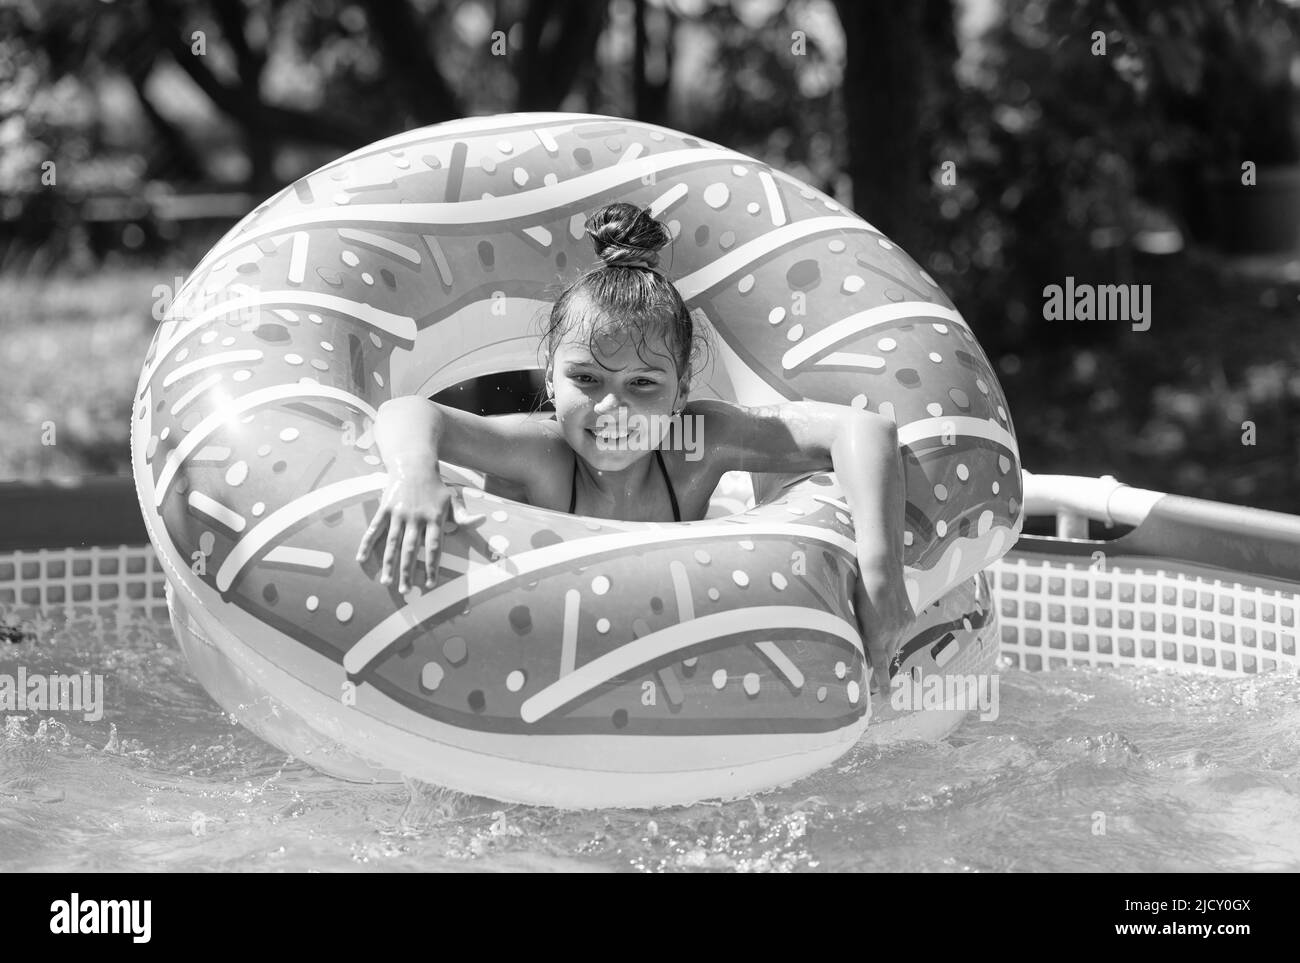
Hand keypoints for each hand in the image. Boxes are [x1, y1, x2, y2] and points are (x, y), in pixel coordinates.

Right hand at [355, 469, 486, 593]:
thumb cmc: (436, 486)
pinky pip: (374, 529)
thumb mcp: (453, 499)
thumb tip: (482, 521)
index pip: (433, 548)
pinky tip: (361, 559)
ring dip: (388, 564)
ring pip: (392, 544)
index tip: (429, 584)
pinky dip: (367, 544)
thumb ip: (464, 516)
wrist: (413, 464)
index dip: (431, 567)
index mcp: (433, 518)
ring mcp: (398, 514)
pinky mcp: (385, 509)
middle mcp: (415, 518)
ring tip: (386, 583)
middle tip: (405, 592)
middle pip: (411, 550)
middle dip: (407, 572)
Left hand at [853, 559, 914, 696]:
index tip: (883, 696)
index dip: (880, 681)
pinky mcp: (909, 617)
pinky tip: (884, 622)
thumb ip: (859, 634)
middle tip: (873, 681)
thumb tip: (860, 650)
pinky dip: (892, 634)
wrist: (882, 567)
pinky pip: (900, 633)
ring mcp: (904, 624)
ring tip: (875, 636)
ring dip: (885, 647)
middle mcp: (893, 632)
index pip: (878, 664)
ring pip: (894, 644)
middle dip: (881, 667)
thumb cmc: (860, 588)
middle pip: (887, 657)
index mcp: (876, 633)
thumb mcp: (855, 613)